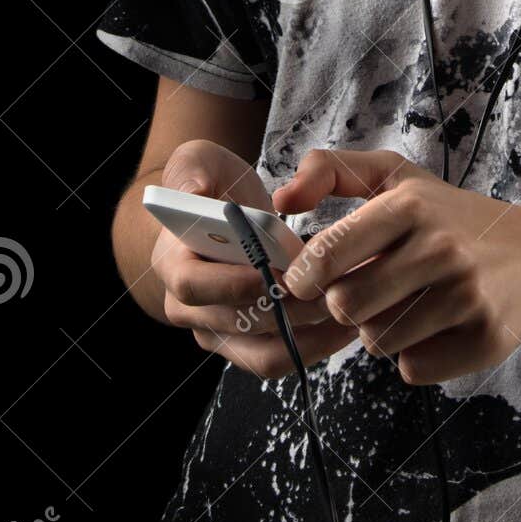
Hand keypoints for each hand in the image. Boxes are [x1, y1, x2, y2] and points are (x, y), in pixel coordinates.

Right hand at [152, 138, 356, 378]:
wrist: (217, 220)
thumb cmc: (209, 187)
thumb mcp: (197, 162)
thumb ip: (191, 172)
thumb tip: (194, 192)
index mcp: (172, 263)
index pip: (193, 285)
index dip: (232, 283)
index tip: (276, 272)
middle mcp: (188, 308)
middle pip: (238, 323)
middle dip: (288, 309)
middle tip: (332, 289)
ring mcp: (218, 333)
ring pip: (264, 354)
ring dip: (309, 336)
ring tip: (348, 309)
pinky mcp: (246, 346)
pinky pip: (280, 359)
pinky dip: (315, 347)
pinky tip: (346, 324)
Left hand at [272, 148, 520, 383]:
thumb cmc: (453, 216)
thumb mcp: (398, 177)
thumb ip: (332, 170)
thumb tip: (281, 199)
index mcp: (412, 205)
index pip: (327, 253)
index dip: (303, 276)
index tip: (305, 280)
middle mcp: (440, 248)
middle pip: (346, 306)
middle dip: (346, 305)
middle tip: (368, 290)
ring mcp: (466, 296)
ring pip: (377, 342)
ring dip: (381, 330)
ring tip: (408, 305)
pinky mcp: (484, 338)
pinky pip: (413, 368)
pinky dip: (416, 356)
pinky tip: (437, 328)